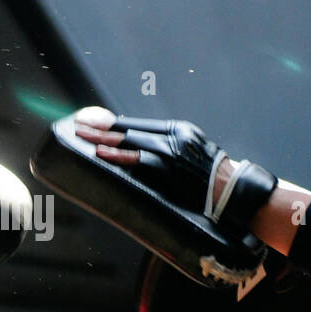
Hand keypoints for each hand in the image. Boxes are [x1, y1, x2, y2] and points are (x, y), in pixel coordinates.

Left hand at [72, 107, 231, 215]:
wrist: (232, 189)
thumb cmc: (210, 176)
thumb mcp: (192, 150)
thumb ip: (168, 146)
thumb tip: (139, 149)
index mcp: (177, 129)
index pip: (137, 124)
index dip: (113, 123)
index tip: (94, 122)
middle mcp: (172, 136)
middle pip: (128, 128)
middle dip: (101, 127)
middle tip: (79, 125)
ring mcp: (170, 151)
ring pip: (129, 140)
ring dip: (102, 138)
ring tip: (81, 136)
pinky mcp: (168, 168)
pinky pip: (137, 160)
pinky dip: (117, 155)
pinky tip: (100, 153)